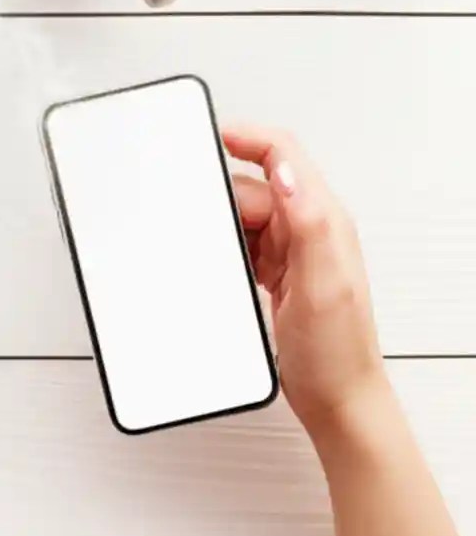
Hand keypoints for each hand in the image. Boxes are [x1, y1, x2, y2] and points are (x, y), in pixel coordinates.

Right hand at [223, 126, 387, 435]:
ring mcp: (293, 251)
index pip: (285, 156)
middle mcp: (310, 229)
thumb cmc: (334, 352)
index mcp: (324, 221)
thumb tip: (286, 172)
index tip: (212, 136)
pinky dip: (224, 246)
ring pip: (243, 215)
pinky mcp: (276, 271)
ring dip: (221, 226)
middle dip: (221, 198)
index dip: (248, 138)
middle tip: (200, 226)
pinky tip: (219, 266)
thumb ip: (310, 223)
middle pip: (253, 187)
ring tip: (212, 255)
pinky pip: (242, 242)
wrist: (336, 399)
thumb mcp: (323, 285)